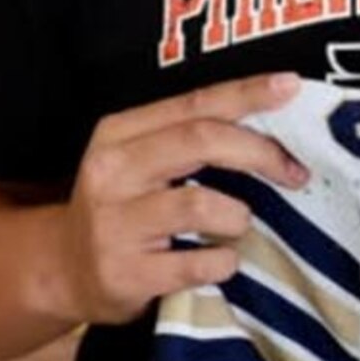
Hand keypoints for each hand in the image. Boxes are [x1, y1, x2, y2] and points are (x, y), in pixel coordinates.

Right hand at [57, 72, 308, 326]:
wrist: (64, 271)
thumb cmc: (122, 209)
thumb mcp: (139, 162)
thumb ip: (189, 138)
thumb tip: (272, 123)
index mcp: (119, 133)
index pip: (193, 103)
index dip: (246, 93)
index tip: (290, 86)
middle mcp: (112, 172)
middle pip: (201, 141)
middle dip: (260, 153)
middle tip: (294, 172)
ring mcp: (114, 225)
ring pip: (201, 204)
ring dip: (238, 215)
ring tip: (237, 225)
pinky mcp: (125, 274)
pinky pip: (198, 264)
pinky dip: (224, 261)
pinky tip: (221, 261)